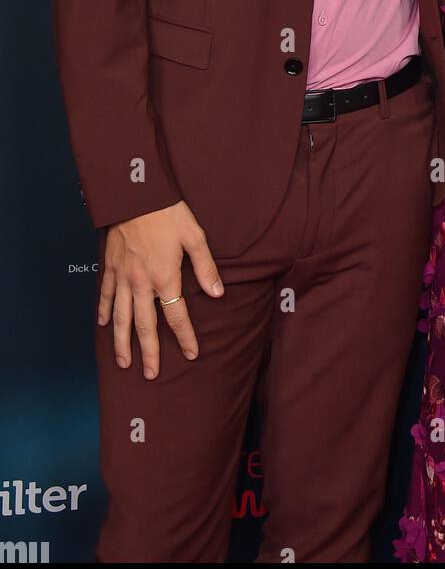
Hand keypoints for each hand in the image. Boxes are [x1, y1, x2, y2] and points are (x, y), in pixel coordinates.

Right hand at [98, 201, 224, 378]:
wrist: (135, 194)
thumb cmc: (169, 213)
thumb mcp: (195, 236)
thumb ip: (206, 268)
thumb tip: (218, 294)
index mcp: (165, 277)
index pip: (176, 316)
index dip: (185, 337)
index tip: (191, 354)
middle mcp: (141, 283)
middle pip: (144, 325)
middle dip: (149, 352)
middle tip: (151, 374)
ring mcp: (122, 277)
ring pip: (120, 317)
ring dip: (122, 342)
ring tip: (124, 362)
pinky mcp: (110, 267)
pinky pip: (105, 294)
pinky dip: (103, 311)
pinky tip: (103, 324)